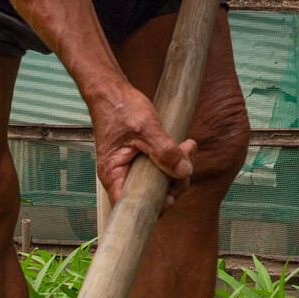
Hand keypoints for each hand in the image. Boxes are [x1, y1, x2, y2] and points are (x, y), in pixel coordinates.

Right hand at [88, 77, 196, 206]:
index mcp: (114, 175)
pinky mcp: (140, 160)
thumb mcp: (146, 128)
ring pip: (159, 182)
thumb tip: (184, 172)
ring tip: (188, 146)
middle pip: (152, 196)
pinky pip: (159, 169)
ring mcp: (130, 169)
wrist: (110, 90)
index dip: (156, 206)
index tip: (173, 191)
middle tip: (188, 155)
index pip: (133, 207)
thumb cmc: (119, 108)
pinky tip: (183, 146)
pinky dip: (173, 160)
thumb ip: (165, 151)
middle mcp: (121, 176)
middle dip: (176, 180)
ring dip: (179, 167)